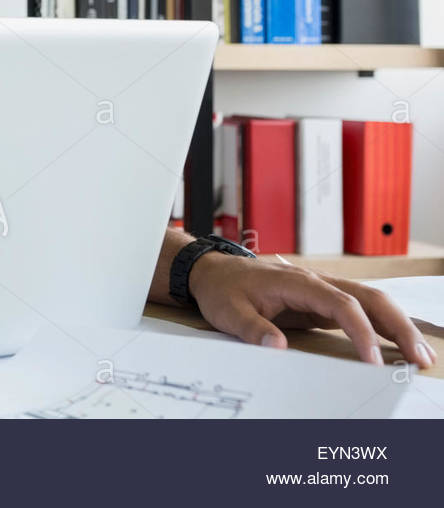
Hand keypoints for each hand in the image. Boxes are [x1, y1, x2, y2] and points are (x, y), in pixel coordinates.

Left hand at [188, 251, 437, 368]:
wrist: (212, 271)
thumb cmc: (222, 289)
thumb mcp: (228, 312)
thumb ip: (253, 329)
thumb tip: (278, 347)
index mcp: (297, 282)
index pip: (341, 304)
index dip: (361, 331)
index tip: (373, 360)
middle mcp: (316, 281)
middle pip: (369, 298)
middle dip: (398, 326)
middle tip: (418, 357)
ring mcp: (322, 290)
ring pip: (370, 301)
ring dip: (397, 325)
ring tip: (420, 355)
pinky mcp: (322, 301)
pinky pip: (360, 310)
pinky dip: (383, 325)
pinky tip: (397, 344)